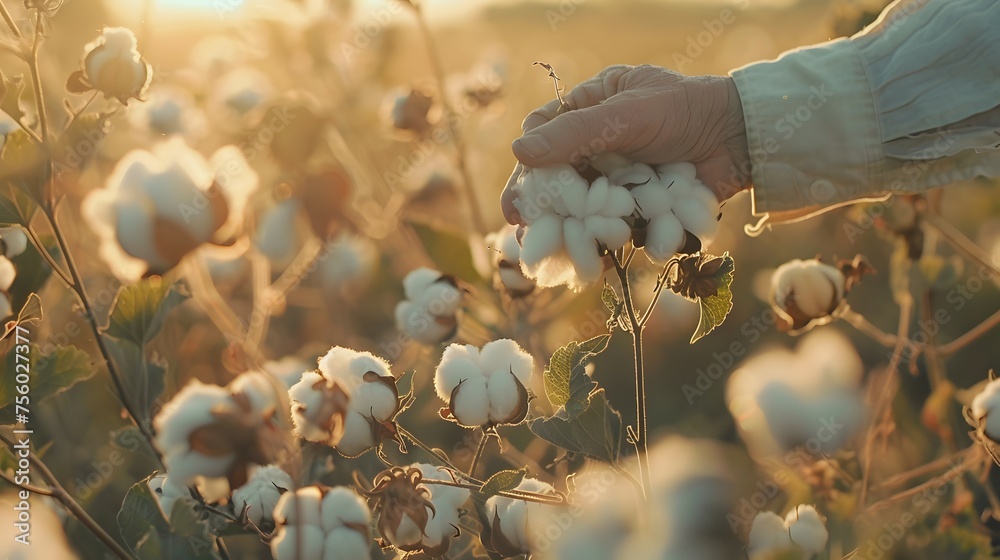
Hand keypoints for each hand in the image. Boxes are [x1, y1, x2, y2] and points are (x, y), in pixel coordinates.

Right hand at [501, 64, 750, 224]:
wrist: (742, 139)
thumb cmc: (685, 110)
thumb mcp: (627, 114)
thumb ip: (575, 133)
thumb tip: (520, 151)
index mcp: (592, 106)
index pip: (546, 135)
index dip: (529, 165)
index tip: (518, 193)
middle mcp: (600, 142)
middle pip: (559, 175)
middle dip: (541, 203)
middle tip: (520, 225)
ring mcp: (619, 175)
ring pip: (581, 204)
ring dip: (564, 226)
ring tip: (543, 248)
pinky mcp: (639, 203)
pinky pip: (611, 223)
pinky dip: (598, 239)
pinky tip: (581, 256)